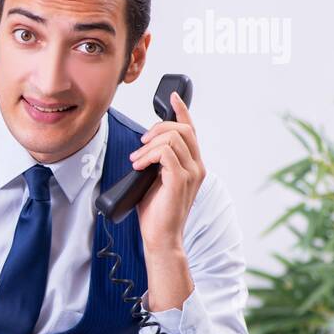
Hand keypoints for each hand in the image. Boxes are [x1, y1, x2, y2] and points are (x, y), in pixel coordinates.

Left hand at [127, 90, 203, 254]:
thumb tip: (146, 146)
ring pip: (173, 138)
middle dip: (158, 128)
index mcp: (192, 164)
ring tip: (137, 159)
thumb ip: (157, 161)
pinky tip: (138, 165)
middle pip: (183, 129)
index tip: (171, 97)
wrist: (160, 236)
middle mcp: (196, 166)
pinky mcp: (180, 181)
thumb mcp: (155, 179)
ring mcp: (191, 173)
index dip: (182, 110)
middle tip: (142, 142)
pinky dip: (148, 155)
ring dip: (149, 145)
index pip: (191, 130)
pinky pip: (166, 153)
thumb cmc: (156, 211)